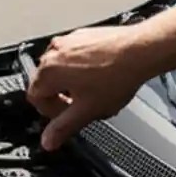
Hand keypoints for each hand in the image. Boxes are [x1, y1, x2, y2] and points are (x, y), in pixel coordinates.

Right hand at [27, 25, 160, 150]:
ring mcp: (69, 40)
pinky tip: (101, 76)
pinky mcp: (83, 34)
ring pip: (60, 68)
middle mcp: (54, 52)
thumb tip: (48, 141)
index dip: (50, 113)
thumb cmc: (116, 76)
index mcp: (48, 71)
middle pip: (45, 82)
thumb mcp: (87, 111)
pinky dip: (82, 68)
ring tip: (93, 91)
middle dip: (61, 97)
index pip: (35, 98)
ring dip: (71, 82)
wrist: (140, 51)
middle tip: (81, 106)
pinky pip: (74, 56)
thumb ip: (63, 128)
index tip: (66, 117)